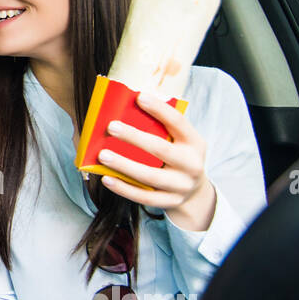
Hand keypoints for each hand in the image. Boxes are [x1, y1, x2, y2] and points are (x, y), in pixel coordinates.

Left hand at [96, 92, 215, 228]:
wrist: (195, 192)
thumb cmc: (179, 157)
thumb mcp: (181, 142)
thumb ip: (162, 128)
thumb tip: (128, 108)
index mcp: (194, 143)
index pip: (178, 122)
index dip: (160, 110)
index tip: (139, 97)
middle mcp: (191, 165)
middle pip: (161, 150)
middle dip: (135, 137)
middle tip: (111, 127)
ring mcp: (181, 186)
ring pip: (150, 176)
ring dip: (124, 165)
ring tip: (103, 155)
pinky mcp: (169, 202)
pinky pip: (143, 197)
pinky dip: (123, 188)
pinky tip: (107, 178)